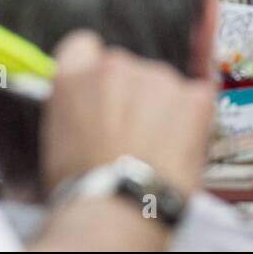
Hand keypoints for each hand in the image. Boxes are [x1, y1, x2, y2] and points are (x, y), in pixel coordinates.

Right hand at [40, 31, 216, 199]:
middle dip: (131, 96)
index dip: (94, 70)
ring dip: (162, 107)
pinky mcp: (193, 96)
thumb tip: (82, 111)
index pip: (84, 47)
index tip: (101, 92)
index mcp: (75, 74)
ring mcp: (158, 78)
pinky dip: (193, 117)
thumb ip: (73, 108)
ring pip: (163, 84)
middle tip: (131, 133)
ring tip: (156, 147)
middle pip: (129, 68)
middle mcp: (117, 66)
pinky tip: (180, 144)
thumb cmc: (84, 185)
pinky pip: (197, 98)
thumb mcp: (55, 140)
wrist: (118, 206)